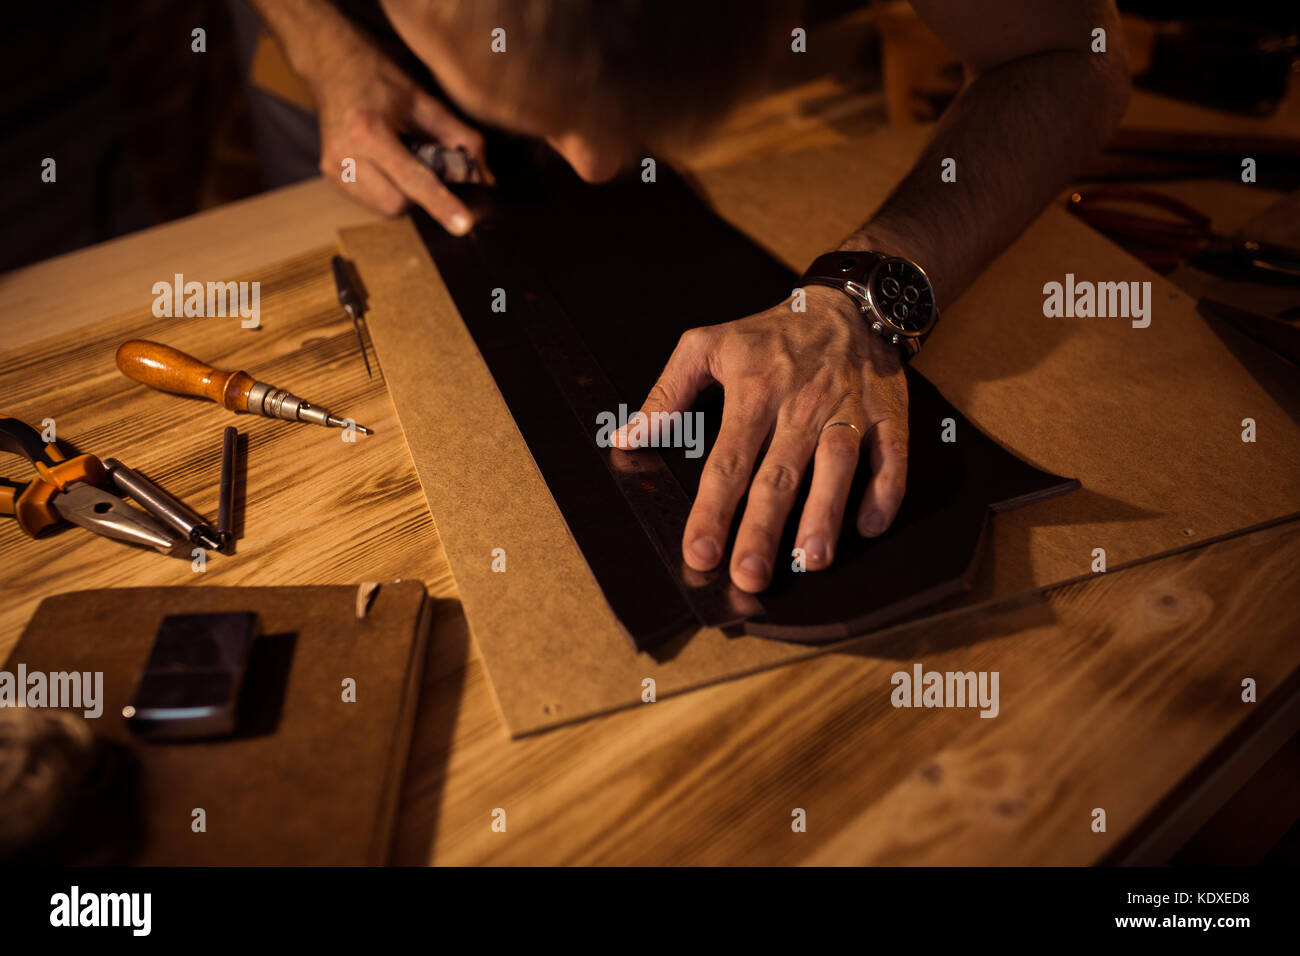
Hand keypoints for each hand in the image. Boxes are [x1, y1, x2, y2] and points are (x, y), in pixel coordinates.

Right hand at [296, 15, 488, 232]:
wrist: (332, 65)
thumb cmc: (380, 79)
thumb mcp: (424, 100)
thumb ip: (459, 138)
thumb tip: (486, 179)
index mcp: (368, 129)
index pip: (412, 179)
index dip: (441, 203)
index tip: (464, 225)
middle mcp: (345, 152)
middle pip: (398, 203)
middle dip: (422, 196)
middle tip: (430, 169)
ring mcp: (333, 167)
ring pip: (385, 209)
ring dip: (406, 196)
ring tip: (404, 161)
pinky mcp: (330, 175)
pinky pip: (372, 203)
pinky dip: (390, 192)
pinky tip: (388, 166)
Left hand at [617, 286, 908, 592]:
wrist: (848, 304)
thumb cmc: (773, 334)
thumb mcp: (708, 345)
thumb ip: (667, 393)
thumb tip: (628, 437)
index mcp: (754, 391)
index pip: (728, 460)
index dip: (713, 510)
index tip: (700, 553)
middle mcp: (801, 404)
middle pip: (779, 473)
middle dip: (764, 528)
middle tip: (749, 574)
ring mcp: (847, 410)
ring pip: (837, 465)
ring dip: (825, 512)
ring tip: (811, 559)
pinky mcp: (886, 415)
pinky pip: (891, 456)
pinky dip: (885, 491)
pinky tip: (869, 526)